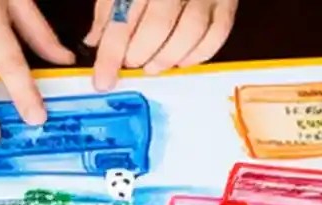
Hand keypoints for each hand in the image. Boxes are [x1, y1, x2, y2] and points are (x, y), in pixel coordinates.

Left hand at [85, 0, 238, 91]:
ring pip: (190, 32)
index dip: (111, 55)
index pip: (122, 20)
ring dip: (168, 58)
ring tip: (153, 65)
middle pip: (158, 27)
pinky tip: (182, 60)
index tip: (103, 81)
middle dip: (140, 55)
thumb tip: (95, 41)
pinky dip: (198, 54)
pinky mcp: (226, 1)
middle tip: (131, 63)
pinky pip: (217, 33)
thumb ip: (108, 9)